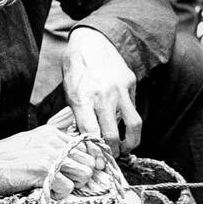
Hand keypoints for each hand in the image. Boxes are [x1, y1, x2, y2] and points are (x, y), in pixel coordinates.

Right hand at [0, 124, 97, 197]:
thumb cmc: (3, 158)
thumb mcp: (30, 140)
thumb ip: (50, 142)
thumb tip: (69, 139)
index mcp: (52, 133)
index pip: (85, 147)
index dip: (82, 163)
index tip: (73, 173)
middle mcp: (54, 141)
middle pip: (89, 161)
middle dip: (80, 176)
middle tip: (64, 182)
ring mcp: (50, 154)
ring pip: (84, 173)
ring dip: (73, 185)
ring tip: (56, 187)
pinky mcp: (44, 170)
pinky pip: (68, 188)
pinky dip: (59, 195)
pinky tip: (46, 192)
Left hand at [62, 27, 141, 156]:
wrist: (92, 41)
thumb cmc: (76, 69)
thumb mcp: (69, 92)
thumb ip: (78, 114)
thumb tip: (86, 139)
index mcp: (82, 98)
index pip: (90, 133)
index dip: (94, 151)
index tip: (97, 162)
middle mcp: (102, 96)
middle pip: (111, 134)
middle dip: (112, 152)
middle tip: (110, 158)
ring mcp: (120, 89)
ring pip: (133, 125)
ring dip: (131, 142)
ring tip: (126, 149)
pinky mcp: (131, 84)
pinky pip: (134, 108)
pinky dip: (130, 120)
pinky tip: (124, 125)